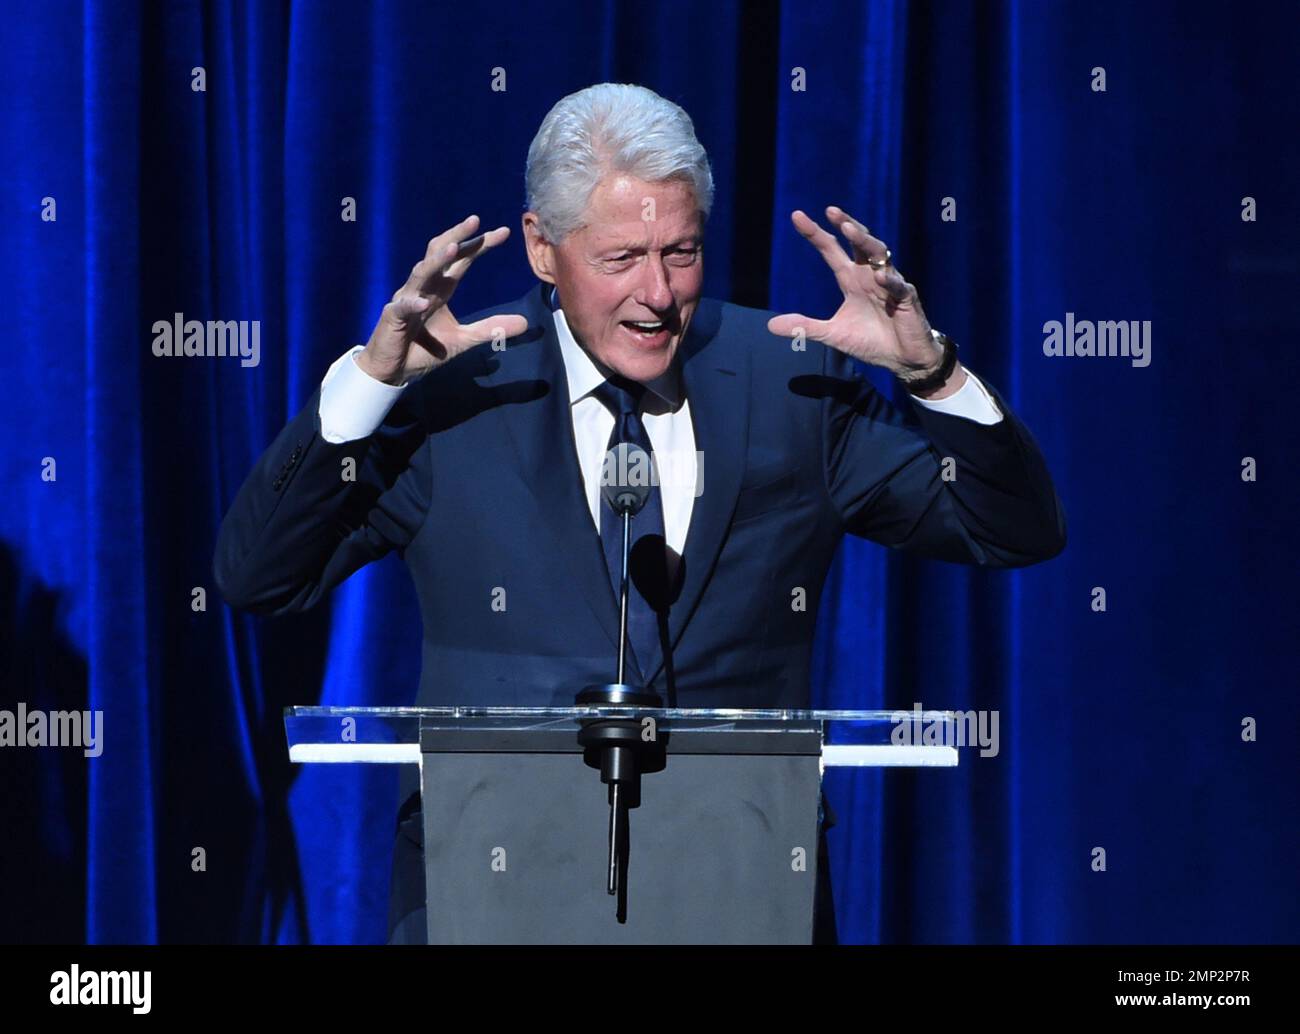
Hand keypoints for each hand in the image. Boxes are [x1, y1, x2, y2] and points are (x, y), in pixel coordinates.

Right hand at [358, 214, 528, 384]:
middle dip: (457, 236)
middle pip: (439, 253)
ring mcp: (407, 299)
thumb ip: (491, 329)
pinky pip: (404, 307)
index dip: (481, 244)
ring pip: (421, 274)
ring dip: (436, 261)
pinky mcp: (393, 317)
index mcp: (441, 288)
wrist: (394, 370)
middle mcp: (424, 287)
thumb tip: (526, 322)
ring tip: (452, 248)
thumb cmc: (424, 350)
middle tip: (475, 221)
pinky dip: (413, 304)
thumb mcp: (464, 339)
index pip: (462, 259)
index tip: (504, 232)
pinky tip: (424, 303)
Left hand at [768, 207, 959, 390]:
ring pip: (879, 254)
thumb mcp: (832, 334)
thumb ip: (805, 327)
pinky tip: (878, 276)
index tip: (797, 216)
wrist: (901, 359)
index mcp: (851, 279)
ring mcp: (889, 284)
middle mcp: (869, 275)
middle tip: (831, 212)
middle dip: (847, 225)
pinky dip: (889, 280)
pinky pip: (898, 286)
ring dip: (864, 241)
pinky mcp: (906, 299)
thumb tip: (770, 325)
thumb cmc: (870, 341)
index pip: (831, 250)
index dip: (816, 233)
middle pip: (858, 242)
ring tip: (850, 230)